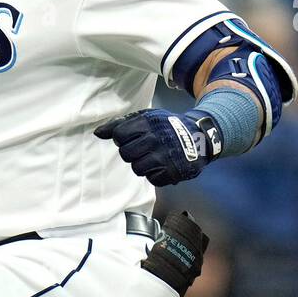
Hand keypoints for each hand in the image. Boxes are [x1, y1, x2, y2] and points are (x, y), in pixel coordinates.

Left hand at [94, 107, 223, 186]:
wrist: (199, 136)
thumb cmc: (167, 126)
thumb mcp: (146, 117)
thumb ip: (120, 124)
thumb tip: (97, 133)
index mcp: (147, 123)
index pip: (119, 136)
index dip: (122, 139)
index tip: (132, 138)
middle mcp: (155, 139)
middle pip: (125, 154)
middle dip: (132, 153)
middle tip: (144, 148)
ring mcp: (164, 157)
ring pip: (137, 168)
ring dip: (143, 164)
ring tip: (154, 157)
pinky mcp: (172, 172)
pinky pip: (152, 179)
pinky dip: (156, 174)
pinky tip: (164, 164)